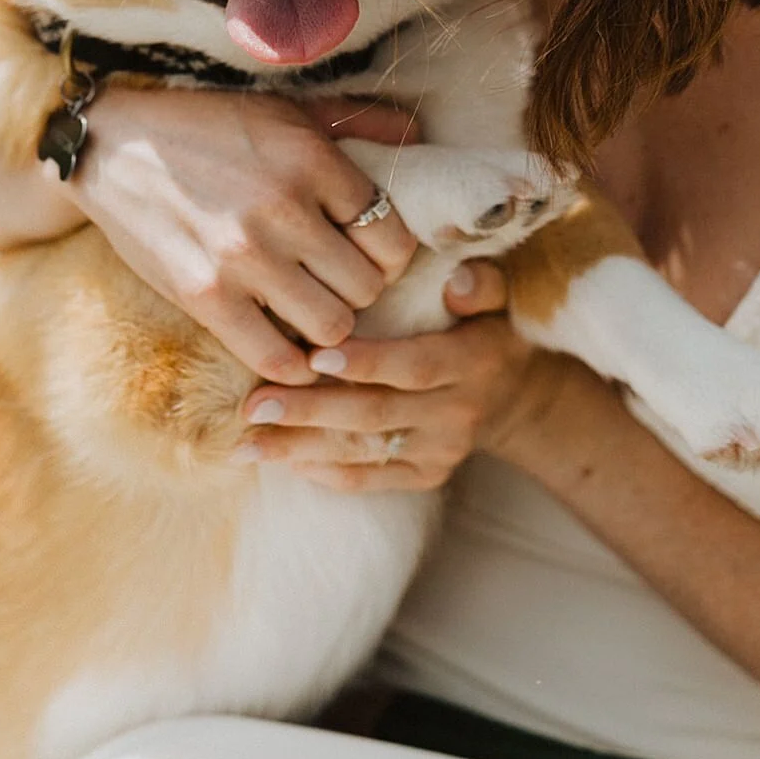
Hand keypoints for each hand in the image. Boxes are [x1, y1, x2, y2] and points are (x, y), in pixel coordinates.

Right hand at [68, 84, 419, 384]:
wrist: (113, 146)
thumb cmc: (211, 127)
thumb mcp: (287, 111)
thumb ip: (357, 121)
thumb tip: (419, 133)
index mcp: (311, 161)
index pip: (393, 236)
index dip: (391, 255)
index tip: (371, 256)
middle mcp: (283, 210)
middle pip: (368, 288)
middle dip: (362, 292)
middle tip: (339, 284)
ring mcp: (242, 257)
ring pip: (332, 328)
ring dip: (329, 327)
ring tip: (313, 311)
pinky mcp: (203, 296)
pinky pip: (276, 358)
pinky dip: (292, 364)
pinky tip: (287, 346)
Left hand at [236, 259, 574, 489]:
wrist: (514, 397)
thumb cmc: (485, 329)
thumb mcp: (496, 299)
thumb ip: (478, 285)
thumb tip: (455, 280)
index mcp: (472, 363)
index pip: (414, 366)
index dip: (365, 363)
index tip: (311, 357)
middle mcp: (457, 413)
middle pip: (376, 414)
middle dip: (310, 411)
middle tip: (252, 406)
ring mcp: (440, 452)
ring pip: (363, 452)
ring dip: (301, 449)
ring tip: (246, 444)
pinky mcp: (425, 476)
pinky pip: (368, 478)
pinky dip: (322, 471)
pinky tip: (280, 460)